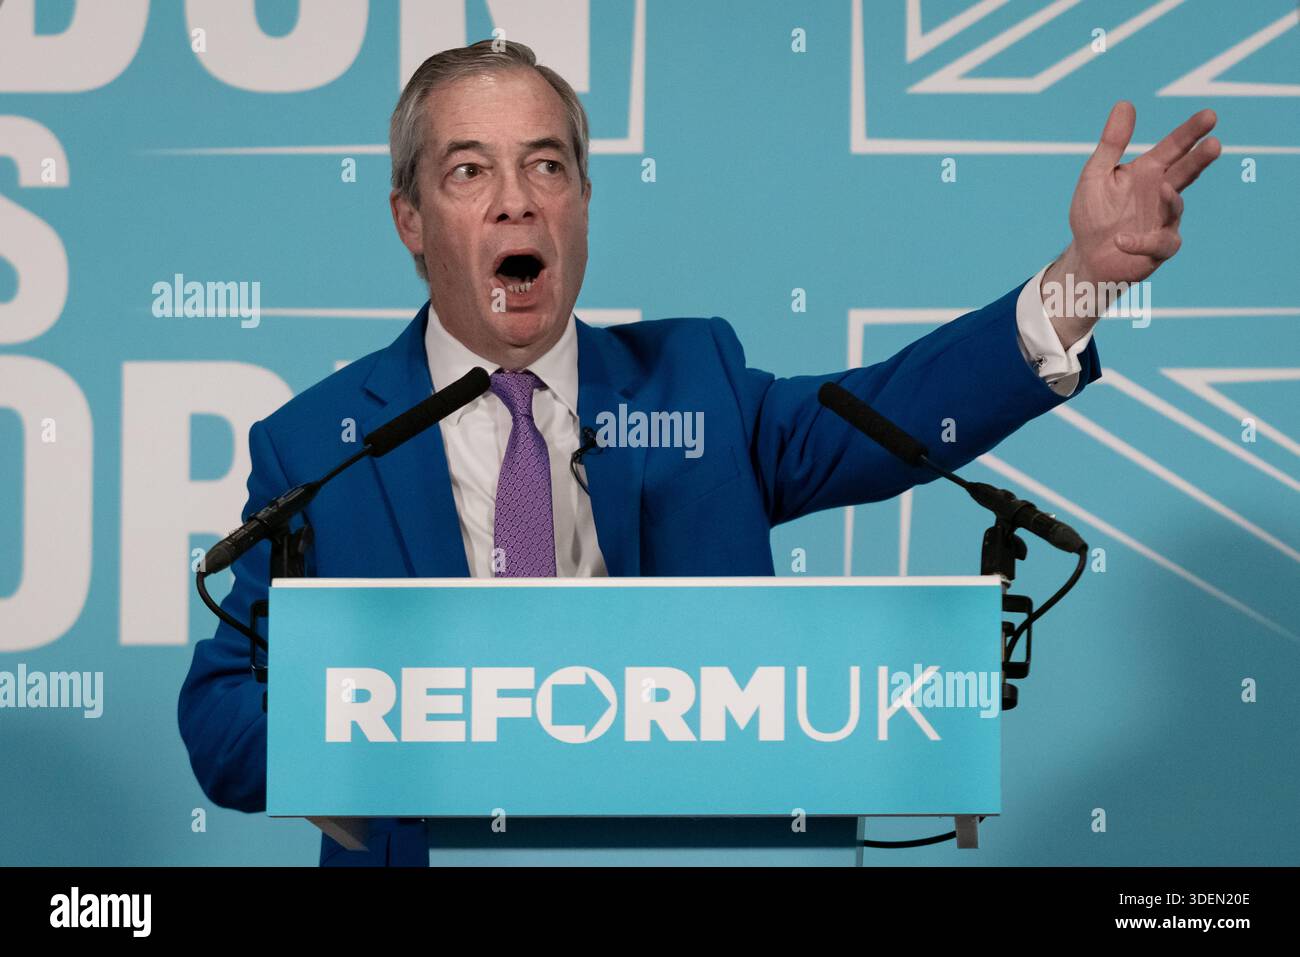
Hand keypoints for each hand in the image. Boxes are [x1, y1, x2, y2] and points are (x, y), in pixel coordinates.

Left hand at [1044, 101, 1220, 334]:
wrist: (1087, 256)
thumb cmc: (1093, 214)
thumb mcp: (1095, 175)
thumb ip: (1112, 143)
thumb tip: (1125, 103)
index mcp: (1148, 172)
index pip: (1174, 147)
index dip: (1191, 132)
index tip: (1210, 116)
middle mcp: (1161, 193)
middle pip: (1186, 172)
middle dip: (1201, 158)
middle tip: (1214, 144)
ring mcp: (1164, 220)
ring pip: (1175, 207)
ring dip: (1170, 199)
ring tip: (1164, 188)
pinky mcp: (1159, 248)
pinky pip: (1158, 243)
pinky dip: (1141, 241)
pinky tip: (1122, 239)